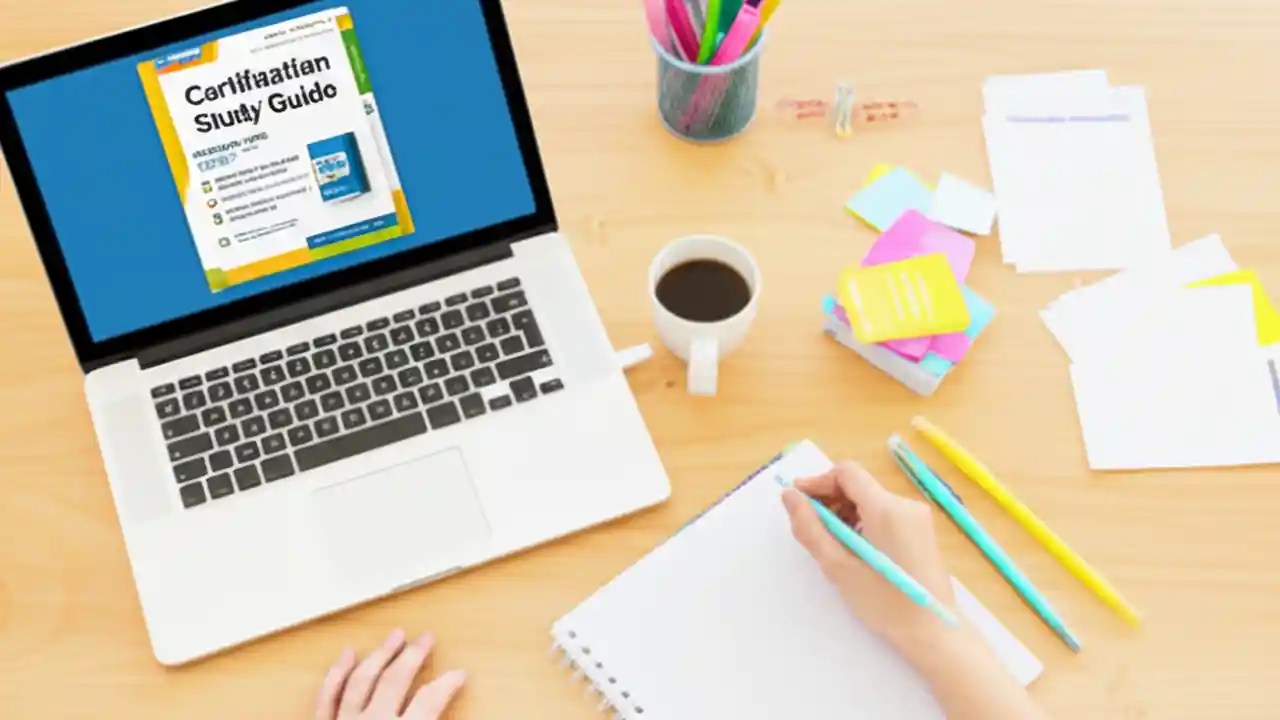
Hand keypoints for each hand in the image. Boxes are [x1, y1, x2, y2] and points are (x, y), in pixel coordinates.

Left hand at [315, 630, 466, 719]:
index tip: (458, 674)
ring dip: (380, 655)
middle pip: (396, 680)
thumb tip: (446, 714)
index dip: (447, 684)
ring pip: (363, 680)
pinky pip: (328, 696)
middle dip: (413, 655)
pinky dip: (337, 674)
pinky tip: (347, 655)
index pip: (430, 700)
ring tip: (394, 637)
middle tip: (426, 638)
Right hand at [781, 462, 956, 652]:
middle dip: (831, 499)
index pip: (846, 472)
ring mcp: (917, 516)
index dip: (818, 482)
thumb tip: (790, 496)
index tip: (798, 501)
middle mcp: (905, 504)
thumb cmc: (883, 602)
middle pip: (859, 484)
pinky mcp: (921, 529)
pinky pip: (885, 512)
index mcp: (886, 508)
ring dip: (846, 512)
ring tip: (834, 544)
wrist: (932, 630)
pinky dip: (864, 521)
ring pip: (870, 499)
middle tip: (812, 527)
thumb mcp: (838, 566)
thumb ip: (810, 527)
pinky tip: (856, 548)